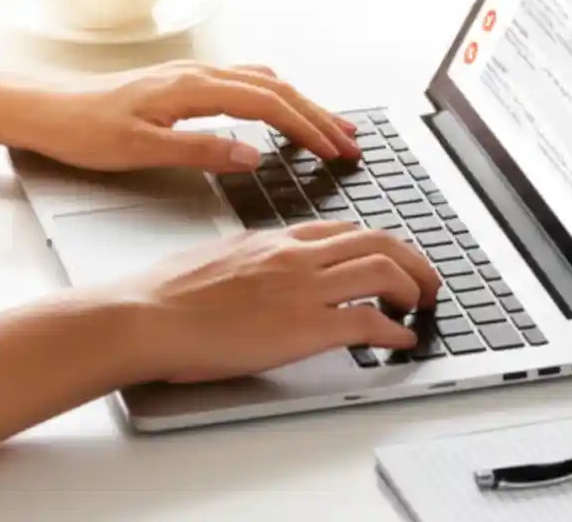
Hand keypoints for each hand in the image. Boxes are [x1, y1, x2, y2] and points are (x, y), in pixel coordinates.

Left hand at [18, 60, 362, 172]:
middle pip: (276, 88)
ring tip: (328, 127)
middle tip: (349, 142)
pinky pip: (243, 83)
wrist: (41, 107)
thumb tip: (252, 156)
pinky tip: (279, 110)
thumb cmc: (81, 130)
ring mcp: (190, 77)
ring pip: (263, 82)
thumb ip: (200, 152)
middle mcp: (197, 75)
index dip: (308, 127)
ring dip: (300, 104)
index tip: (335, 150)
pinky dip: (274, 97)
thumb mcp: (141, 150)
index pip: (269, 104)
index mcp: (193, 89)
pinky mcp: (181, 85)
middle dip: (318, 115)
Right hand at [120, 221, 439, 383]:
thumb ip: (251, 259)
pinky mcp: (305, 326)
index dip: (378, 244)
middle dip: (412, 260)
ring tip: (420, 307)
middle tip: (425, 281)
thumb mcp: (218, 258)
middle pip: (377, 241)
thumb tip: (261, 271)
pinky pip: (368, 321)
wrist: (146, 314)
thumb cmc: (166, 293)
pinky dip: (395, 332)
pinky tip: (401, 341)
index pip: (344, 230)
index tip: (391, 259)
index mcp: (274, 239)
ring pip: (384, 271)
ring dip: (413, 289)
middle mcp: (296, 255)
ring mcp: (303, 288)